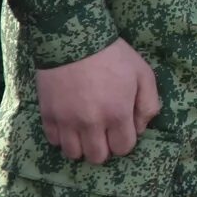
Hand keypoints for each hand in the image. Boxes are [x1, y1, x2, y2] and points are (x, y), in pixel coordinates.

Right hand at [35, 38, 159, 163]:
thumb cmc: (114, 56)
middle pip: (97, 157)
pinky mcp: (48, 115)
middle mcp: (91, 123)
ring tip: (87, 130)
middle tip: (105, 131)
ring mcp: (66, 121)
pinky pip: (54, 141)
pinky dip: (63, 137)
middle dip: (105, 148)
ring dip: (83, 146)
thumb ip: (149, 104)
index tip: (123, 128)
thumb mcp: (143, 74)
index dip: (125, 141)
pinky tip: (71, 122)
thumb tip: (141, 128)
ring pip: (74, 154)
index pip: (123, 148)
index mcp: (117, 113)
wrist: (74, 39)